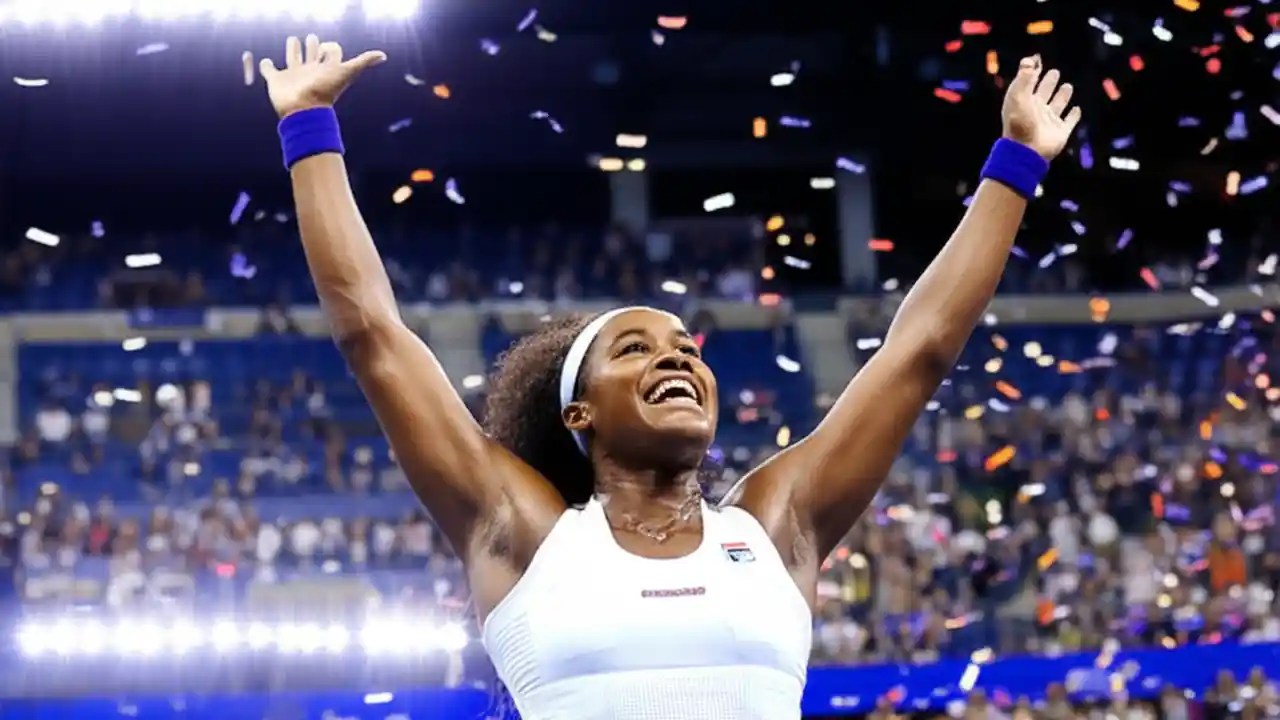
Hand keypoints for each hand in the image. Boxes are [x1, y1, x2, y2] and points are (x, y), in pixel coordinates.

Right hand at [260, 35, 386, 118]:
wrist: (304, 110)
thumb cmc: (325, 91)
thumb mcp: (346, 73)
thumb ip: (363, 62)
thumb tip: (383, 55)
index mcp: (325, 68)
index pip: (330, 54)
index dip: (331, 48)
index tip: (329, 46)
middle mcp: (310, 71)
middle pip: (312, 54)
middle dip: (312, 45)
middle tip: (312, 38)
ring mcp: (293, 75)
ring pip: (292, 58)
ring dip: (293, 49)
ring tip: (293, 40)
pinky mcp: (276, 81)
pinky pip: (270, 71)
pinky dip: (266, 67)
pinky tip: (266, 62)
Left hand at [1001, 55, 1082, 160]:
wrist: (1027, 150)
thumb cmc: (1020, 123)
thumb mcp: (1018, 97)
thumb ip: (1024, 77)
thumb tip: (1029, 59)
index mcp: (1023, 101)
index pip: (1029, 83)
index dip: (1032, 72)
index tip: (1037, 60)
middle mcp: (1036, 110)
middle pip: (1043, 93)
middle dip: (1048, 83)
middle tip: (1054, 72)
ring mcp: (1049, 121)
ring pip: (1057, 105)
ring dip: (1062, 96)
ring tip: (1067, 86)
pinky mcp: (1060, 132)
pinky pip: (1069, 122)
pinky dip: (1074, 116)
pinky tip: (1076, 109)